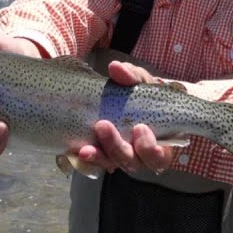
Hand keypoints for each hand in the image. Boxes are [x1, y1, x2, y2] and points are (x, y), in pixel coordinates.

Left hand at [76, 60, 175, 174]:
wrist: (123, 100)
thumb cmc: (140, 94)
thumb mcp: (140, 82)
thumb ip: (132, 76)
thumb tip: (116, 68)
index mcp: (157, 144)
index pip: (157, 157)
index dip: (150, 149)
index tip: (139, 127)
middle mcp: (138, 156)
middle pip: (131, 163)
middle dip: (117, 147)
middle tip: (104, 126)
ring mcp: (118, 158)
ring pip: (110, 164)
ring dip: (98, 156)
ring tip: (85, 148)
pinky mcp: (100, 156)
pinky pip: (92, 164)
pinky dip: (85, 160)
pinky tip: (75, 152)